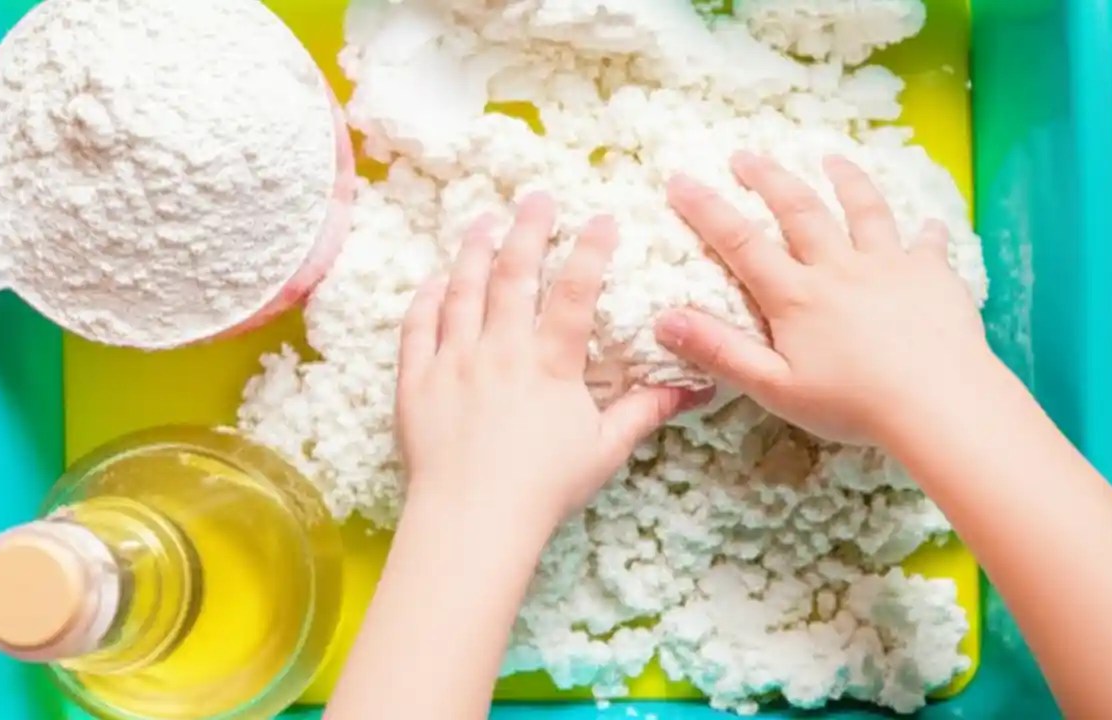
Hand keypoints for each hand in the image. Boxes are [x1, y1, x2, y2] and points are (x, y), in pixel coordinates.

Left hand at [398, 194, 709, 526]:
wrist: (472, 520)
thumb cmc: (543, 489)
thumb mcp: (604, 450)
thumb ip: (644, 411)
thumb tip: (695, 389)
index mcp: (549, 364)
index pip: (574, 291)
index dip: (590, 250)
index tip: (602, 219)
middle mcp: (500, 351)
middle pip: (513, 274)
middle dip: (527, 229)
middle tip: (537, 198)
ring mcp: (454, 361)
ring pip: (462, 290)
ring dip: (474, 251)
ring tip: (483, 222)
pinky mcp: (416, 381)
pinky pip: (418, 327)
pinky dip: (427, 298)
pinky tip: (435, 280)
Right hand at [656, 153, 993, 445]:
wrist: (939, 401)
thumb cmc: (853, 404)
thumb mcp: (775, 387)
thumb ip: (721, 351)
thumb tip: (665, 319)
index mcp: (797, 296)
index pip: (741, 243)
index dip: (706, 210)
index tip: (680, 181)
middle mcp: (839, 268)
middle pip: (799, 210)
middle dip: (768, 179)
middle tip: (746, 155)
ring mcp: (889, 265)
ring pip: (864, 210)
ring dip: (845, 180)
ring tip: (831, 159)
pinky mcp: (933, 275)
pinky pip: (927, 243)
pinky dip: (925, 231)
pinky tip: (926, 224)